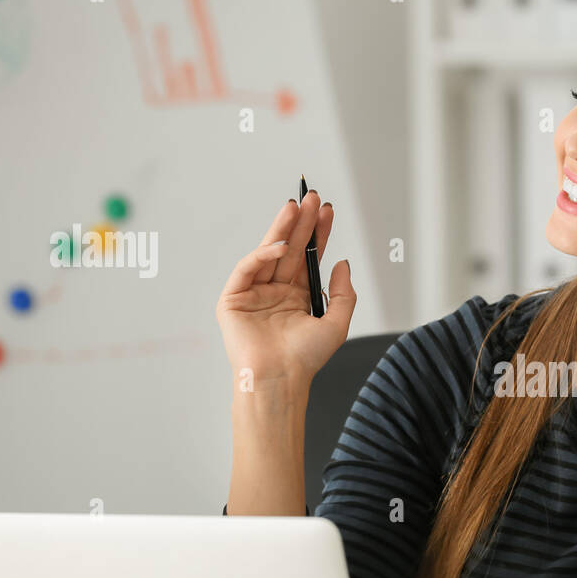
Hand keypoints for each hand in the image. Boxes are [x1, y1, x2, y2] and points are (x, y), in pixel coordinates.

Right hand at [215, 191, 355, 388]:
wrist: (280, 378)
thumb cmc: (305, 359)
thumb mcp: (337, 323)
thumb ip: (343, 294)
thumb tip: (342, 263)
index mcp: (297, 296)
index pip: (309, 257)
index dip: (318, 234)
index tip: (328, 212)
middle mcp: (276, 291)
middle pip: (290, 249)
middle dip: (301, 223)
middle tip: (313, 198)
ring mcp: (254, 293)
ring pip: (269, 252)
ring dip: (282, 228)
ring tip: (296, 207)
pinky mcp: (234, 298)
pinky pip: (247, 269)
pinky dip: (262, 254)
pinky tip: (280, 246)